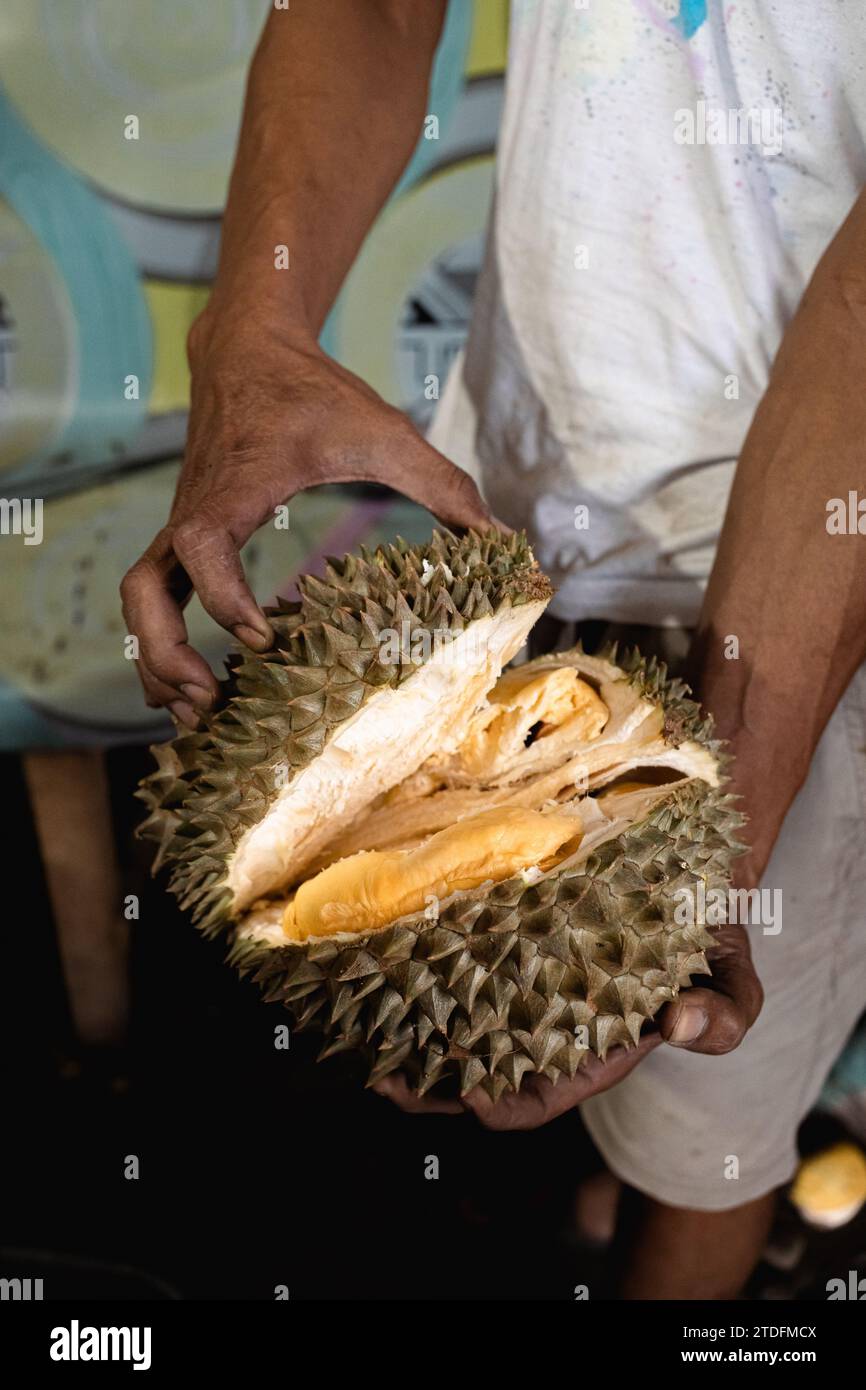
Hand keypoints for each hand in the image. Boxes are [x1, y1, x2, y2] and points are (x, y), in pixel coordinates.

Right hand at [120, 316, 496, 722]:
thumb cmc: (313, 390)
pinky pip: (155, 593)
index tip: (263, 639)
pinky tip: (196, 683)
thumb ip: (443, 484)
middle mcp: (194, 510)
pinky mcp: (185, 534)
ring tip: (196, 709)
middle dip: (165, 651)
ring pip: (138, 598)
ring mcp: (181, 524)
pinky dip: (162, 641)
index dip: (223, 599)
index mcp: (236, 486)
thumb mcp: (385, 431)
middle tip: (210, 699)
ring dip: (155, 657)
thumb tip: (502, 538)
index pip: (202, 546)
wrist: (247, 349)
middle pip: (142, 589)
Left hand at [374, 922, 762, 1129]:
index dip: (498, 1104)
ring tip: (356, 1021)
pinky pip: (447, 966)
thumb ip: (726, 1013)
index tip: (469, 1096)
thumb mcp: (732, 972)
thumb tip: (682, 1028)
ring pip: (447, 1022)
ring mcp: (515, 982)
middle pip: (472, 1073)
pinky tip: (378, 959)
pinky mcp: (496, 937)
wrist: (687, 858)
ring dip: (402, 1029)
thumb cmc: (706, 926)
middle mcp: (544, 1025)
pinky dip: (412, 971)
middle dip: (424, 1081)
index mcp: (593, 1051)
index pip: (536, 1098)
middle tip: (378, 1068)